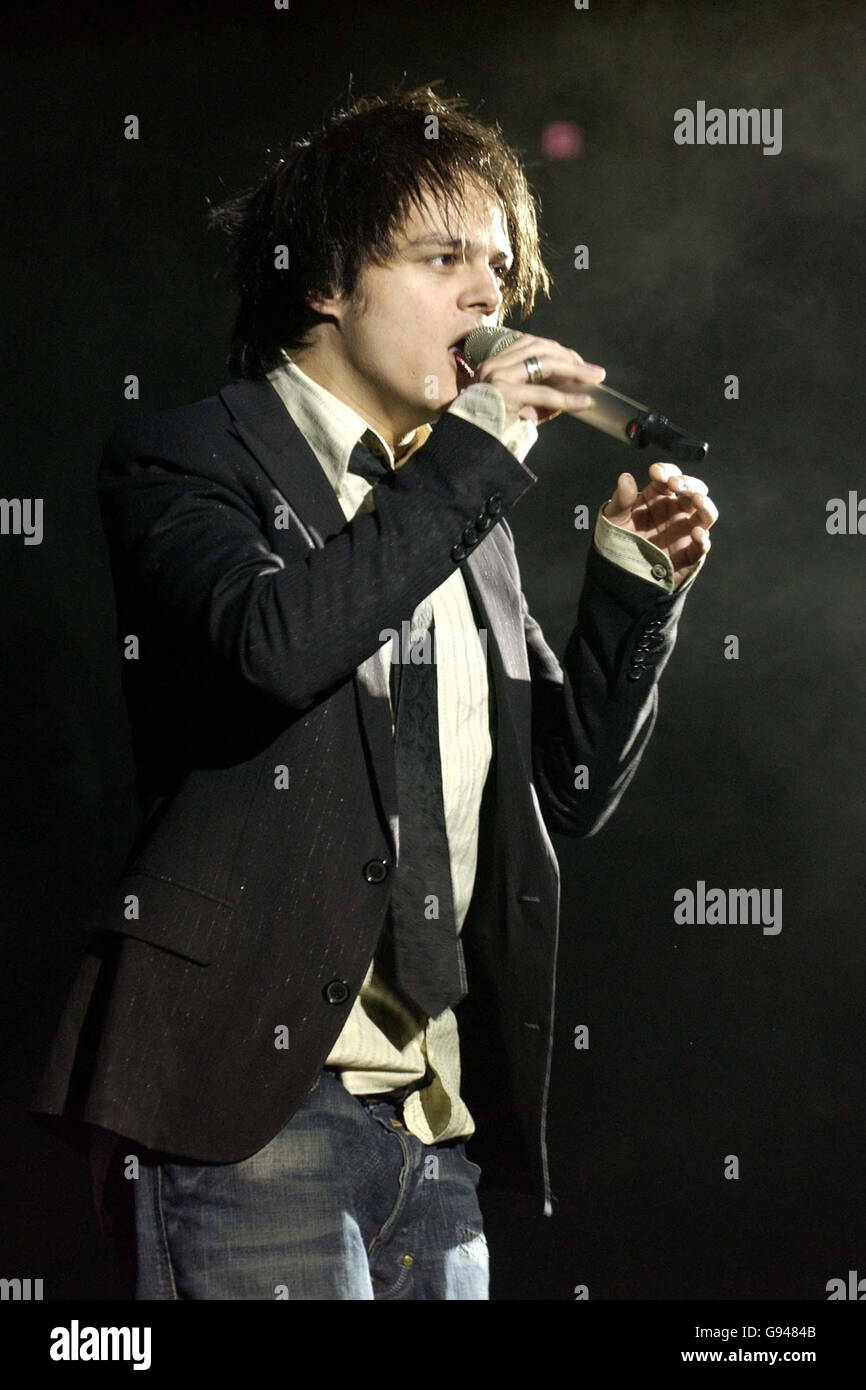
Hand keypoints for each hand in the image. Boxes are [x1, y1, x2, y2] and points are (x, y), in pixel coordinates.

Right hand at [473, 333, 605, 429]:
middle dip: (570, 358)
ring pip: (543, 363)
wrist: (463, 448)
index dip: (558, 350)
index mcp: (493, 363)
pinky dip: (566, 398)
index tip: (577, 362)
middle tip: (594, 372)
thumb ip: (539, 399)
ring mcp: (496, 377)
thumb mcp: (516, 408)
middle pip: (540, 348)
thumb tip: (570, 393)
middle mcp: (493, 365)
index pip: (530, 344)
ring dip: (573, 371)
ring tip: (594, 380)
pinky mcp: (503, 394)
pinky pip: (542, 393)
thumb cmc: (488, 429)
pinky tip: (583, 402)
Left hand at [602, 462, 716, 588]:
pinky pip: (702, 546)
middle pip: (694, 490)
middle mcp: (676, 510)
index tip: (655, 473)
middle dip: (688, 483)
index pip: (670, 475)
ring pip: (706, 514)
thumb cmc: (618, 539)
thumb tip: (625, 477)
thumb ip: (621, 499)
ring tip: (696, 499)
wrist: (620, 571)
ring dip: (705, 504)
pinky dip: (703, 540)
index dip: (666, 471)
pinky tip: (696, 533)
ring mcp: (685, 531)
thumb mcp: (614, 518)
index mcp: (659, 496)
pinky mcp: (688, 554)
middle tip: (674, 483)